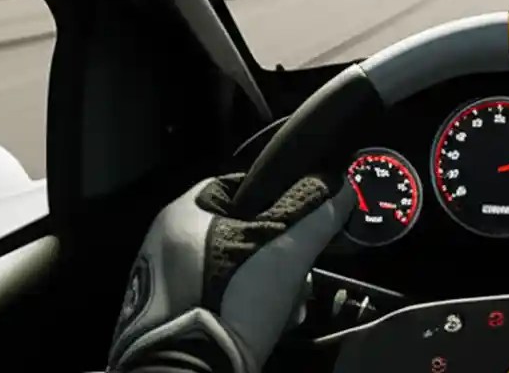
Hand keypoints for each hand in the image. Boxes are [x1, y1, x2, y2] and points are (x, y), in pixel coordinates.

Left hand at [107, 173, 354, 372]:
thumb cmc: (234, 299)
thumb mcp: (286, 255)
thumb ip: (318, 216)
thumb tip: (347, 186)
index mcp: (181, 213)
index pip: (240, 186)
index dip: (278, 198)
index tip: (303, 221)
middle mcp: (163, 240)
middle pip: (240, 230)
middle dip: (278, 252)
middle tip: (299, 275)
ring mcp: (161, 280)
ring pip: (231, 265)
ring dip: (267, 282)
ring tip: (288, 306)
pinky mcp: (165, 314)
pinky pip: (213, 294)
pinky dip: (241, 303)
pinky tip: (264, 321)